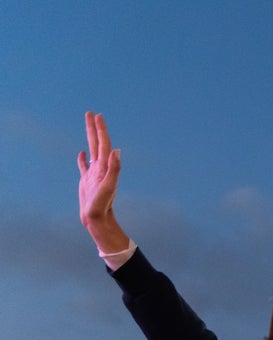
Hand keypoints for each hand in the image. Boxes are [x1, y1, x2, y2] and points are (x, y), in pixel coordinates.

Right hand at [77, 111, 130, 252]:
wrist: (97, 220)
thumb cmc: (103, 205)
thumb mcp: (109, 186)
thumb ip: (114, 169)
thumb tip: (117, 151)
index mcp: (105, 167)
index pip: (104, 144)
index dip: (101, 130)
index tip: (98, 116)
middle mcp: (101, 168)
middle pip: (98, 144)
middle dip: (95, 129)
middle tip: (91, 113)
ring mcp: (93, 174)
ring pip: (92, 151)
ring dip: (90, 138)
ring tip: (88, 125)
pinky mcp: (87, 181)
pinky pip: (84, 166)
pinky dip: (83, 158)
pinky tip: (82, 153)